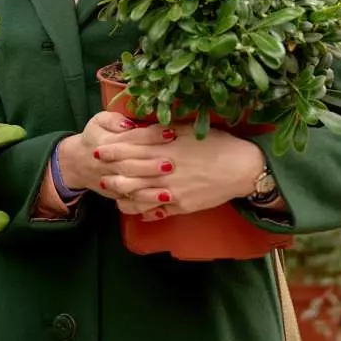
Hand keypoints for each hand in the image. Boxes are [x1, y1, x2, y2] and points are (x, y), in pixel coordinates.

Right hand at [52, 112, 176, 195]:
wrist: (79, 163)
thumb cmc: (97, 137)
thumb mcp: (100, 121)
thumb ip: (114, 120)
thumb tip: (129, 124)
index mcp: (104, 142)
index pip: (130, 138)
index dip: (150, 136)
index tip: (170, 133)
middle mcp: (107, 163)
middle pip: (129, 165)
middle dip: (149, 165)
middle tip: (170, 164)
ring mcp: (110, 181)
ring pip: (129, 186)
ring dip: (148, 189)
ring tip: (168, 190)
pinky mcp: (115, 195)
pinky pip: (129, 202)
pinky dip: (146, 203)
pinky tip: (163, 202)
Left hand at [95, 126, 265, 219]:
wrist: (243, 167)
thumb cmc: (218, 143)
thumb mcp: (189, 130)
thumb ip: (164, 132)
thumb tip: (141, 129)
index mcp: (168, 147)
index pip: (132, 148)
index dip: (114, 149)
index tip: (100, 149)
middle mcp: (166, 169)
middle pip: (130, 172)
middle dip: (111, 171)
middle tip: (98, 171)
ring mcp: (173, 190)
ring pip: (138, 194)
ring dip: (121, 192)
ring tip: (111, 190)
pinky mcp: (181, 205)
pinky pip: (155, 210)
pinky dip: (140, 209)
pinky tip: (131, 207)